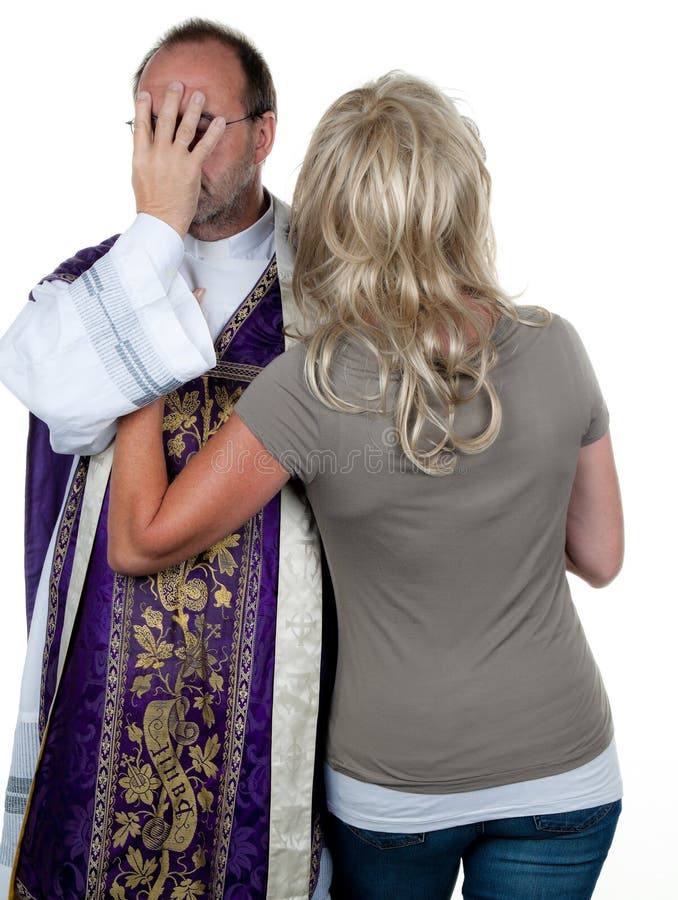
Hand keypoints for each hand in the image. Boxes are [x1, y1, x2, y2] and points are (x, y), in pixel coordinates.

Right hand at [131, 83, 225, 237]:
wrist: (160, 221)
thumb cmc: (150, 203)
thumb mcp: (139, 176)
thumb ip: (143, 157)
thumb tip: (142, 143)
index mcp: (140, 155)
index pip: (140, 125)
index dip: (143, 108)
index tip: (146, 93)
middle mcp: (156, 153)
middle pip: (164, 120)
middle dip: (171, 99)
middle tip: (178, 83)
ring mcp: (174, 160)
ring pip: (184, 128)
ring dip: (192, 109)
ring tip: (199, 95)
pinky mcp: (190, 168)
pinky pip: (203, 146)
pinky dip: (212, 132)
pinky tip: (219, 120)